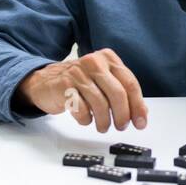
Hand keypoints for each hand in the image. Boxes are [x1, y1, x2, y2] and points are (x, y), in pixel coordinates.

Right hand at [16, 48, 148, 132]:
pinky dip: (86, 119)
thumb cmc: (78, 84)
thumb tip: (141, 113)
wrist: (44, 82)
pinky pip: (81, 109)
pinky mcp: (63, 85)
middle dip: (123, 115)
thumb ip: (122, 93)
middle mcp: (94, 62)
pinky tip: (85, 119)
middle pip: (118, 93)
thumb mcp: (103, 82)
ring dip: (104, 121)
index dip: (138, 106)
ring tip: (102, 126)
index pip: (130, 83)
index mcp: (107, 58)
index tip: (140, 122)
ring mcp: (77, 72)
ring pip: (100, 104)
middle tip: (121, 126)